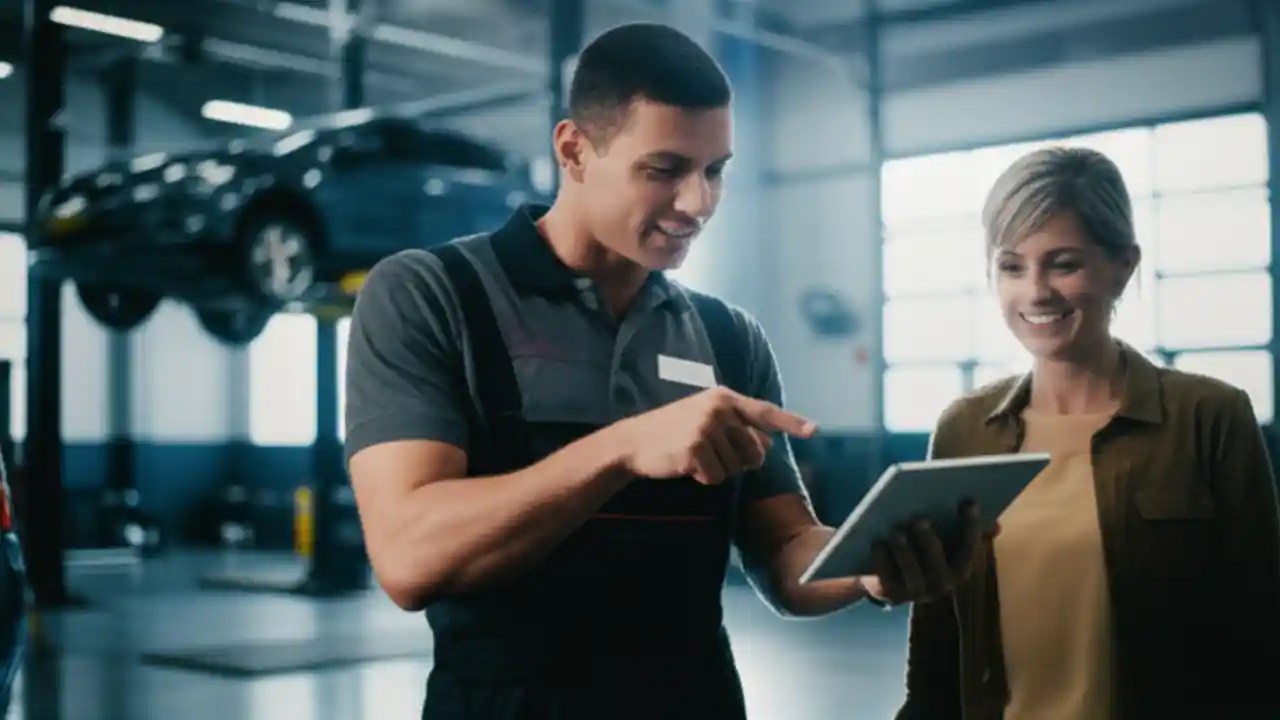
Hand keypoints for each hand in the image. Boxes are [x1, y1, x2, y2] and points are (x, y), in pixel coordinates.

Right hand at [617, 387, 816, 484]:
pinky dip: (704, 478)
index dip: (790, 423)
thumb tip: (768, 444)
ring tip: (694, 456)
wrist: (633, 442)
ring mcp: (706, 428)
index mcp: (723, 398)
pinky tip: (686, 465)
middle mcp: (718, 409)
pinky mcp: (695, 449)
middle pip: (755, 451)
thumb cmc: (672, 431)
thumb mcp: (705, 418)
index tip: (813, 430)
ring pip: (736, 468)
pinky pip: (717, 477)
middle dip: (739, 461)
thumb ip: (737, 427)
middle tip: (712, 454)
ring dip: (718, 470)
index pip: (764, 412)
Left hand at [858, 501, 987, 605]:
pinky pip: (887, 579)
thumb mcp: (946, 541)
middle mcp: (941, 585)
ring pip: (912, 573)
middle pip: (937, 564)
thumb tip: (996, 526)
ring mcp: (916, 592)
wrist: (890, 579)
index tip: (968, 501)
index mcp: (959, 569)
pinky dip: (882, 561)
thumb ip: (965, 530)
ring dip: (905, 552)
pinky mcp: (891, 594)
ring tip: (896, 531)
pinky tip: (877, 543)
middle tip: (920, 519)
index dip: (970, 525)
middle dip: (929, 541)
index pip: (969, 548)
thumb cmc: (923, 551)